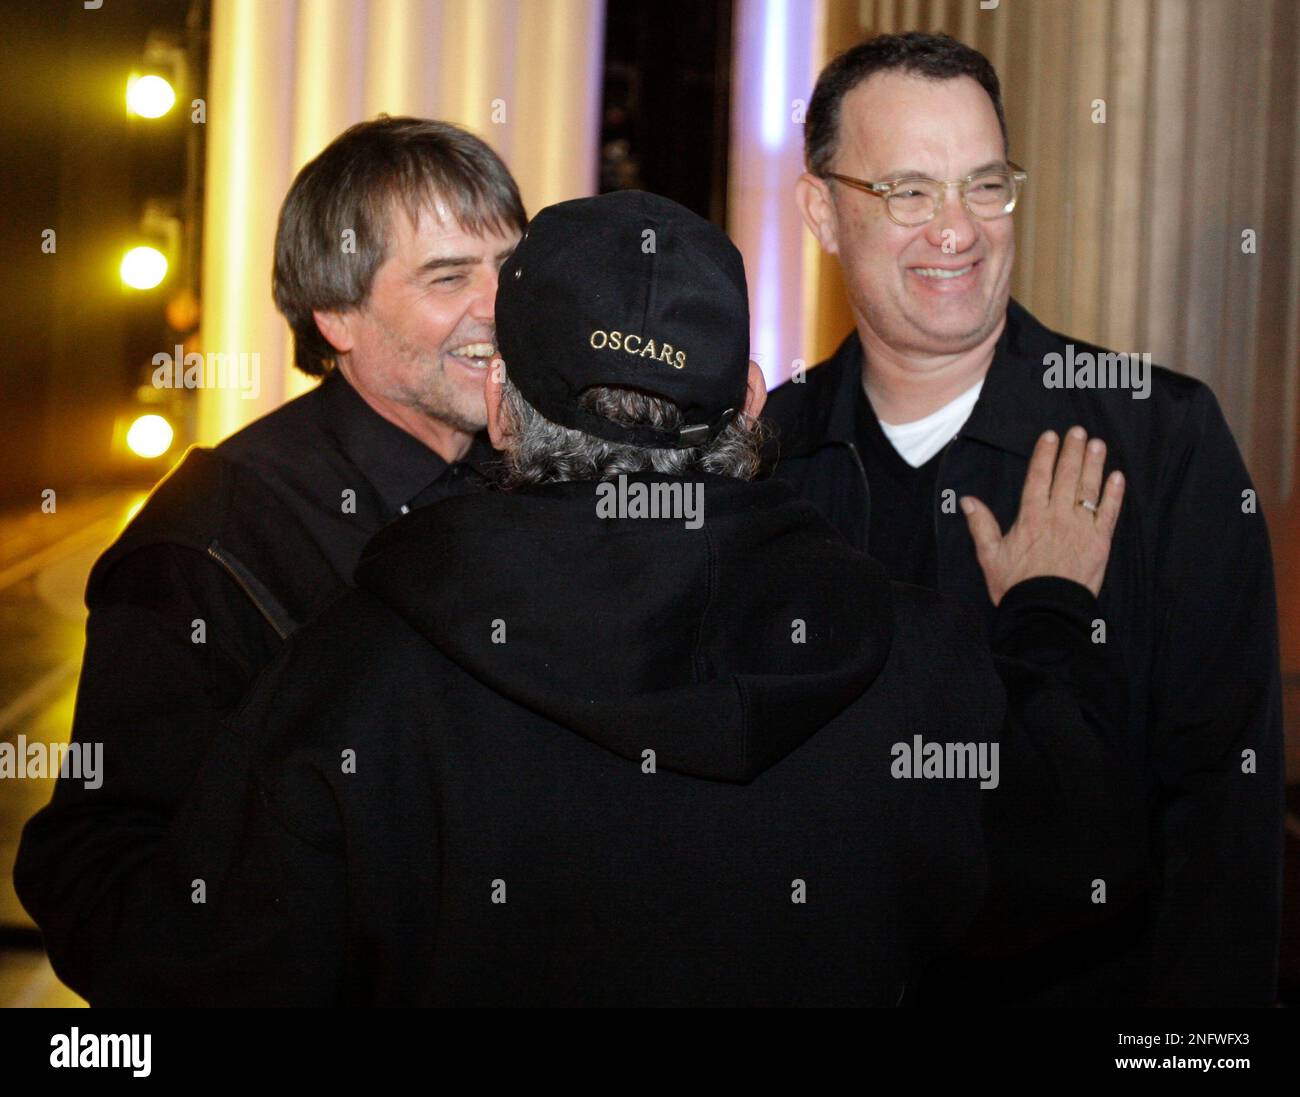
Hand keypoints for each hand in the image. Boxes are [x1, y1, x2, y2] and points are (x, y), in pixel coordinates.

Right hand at [960, 426, 1124, 605]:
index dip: (1045, 455)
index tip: (1051, 437)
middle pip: (1066, 477)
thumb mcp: (989, 556)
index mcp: (1031, 518)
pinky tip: (1117, 477)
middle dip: (1073, 451)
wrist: (1045, 611)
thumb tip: (967, 500)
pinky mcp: (1100, 542)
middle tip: (1079, 431)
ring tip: (1098, 445)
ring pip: (1088, 489)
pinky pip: (1109, 513)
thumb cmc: (1015, 585)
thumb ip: (981, 525)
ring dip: (1094, 465)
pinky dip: (1114, 494)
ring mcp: (1081, 528)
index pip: (1038, 478)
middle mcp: (1057, 517)